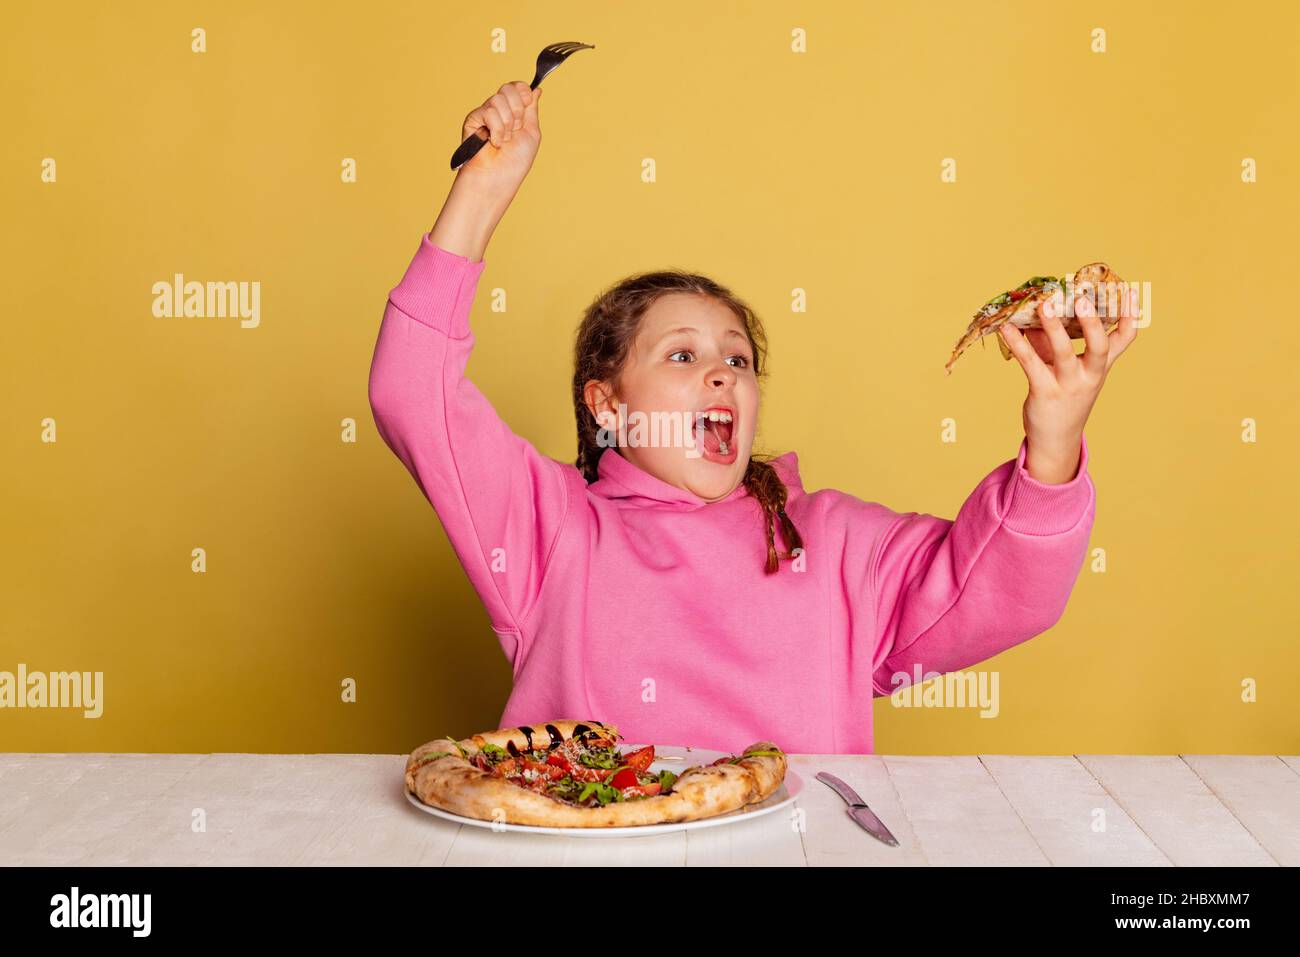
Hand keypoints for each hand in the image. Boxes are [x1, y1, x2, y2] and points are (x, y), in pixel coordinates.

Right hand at [457, 81, 542, 192]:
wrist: (498, 179)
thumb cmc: (515, 162)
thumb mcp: (532, 132)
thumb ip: (532, 109)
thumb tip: (536, 89)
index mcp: (513, 112)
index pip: (516, 86)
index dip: (523, 90)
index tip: (527, 102)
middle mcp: (498, 111)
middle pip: (508, 88)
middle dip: (517, 110)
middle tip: (515, 130)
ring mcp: (484, 114)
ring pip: (498, 100)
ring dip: (507, 124)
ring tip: (504, 140)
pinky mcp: (473, 120)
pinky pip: (488, 112)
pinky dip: (497, 129)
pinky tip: (494, 142)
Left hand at [998, 285, 1138, 482]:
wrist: (1056, 438)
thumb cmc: (1062, 395)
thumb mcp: (1065, 367)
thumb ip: (1052, 340)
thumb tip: (1033, 312)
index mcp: (1101, 365)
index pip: (1125, 339)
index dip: (1130, 315)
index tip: (1131, 291)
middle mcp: (1090, 375)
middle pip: (1100, 347)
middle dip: (1092, 322)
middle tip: (1082, 298)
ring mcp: (1068, 385)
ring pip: (1063, 353)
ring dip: (1053, 327)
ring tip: (1043, 305)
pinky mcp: (1044, 392)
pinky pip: (1031, 364)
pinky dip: (1018, 345)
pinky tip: (1006, 329)